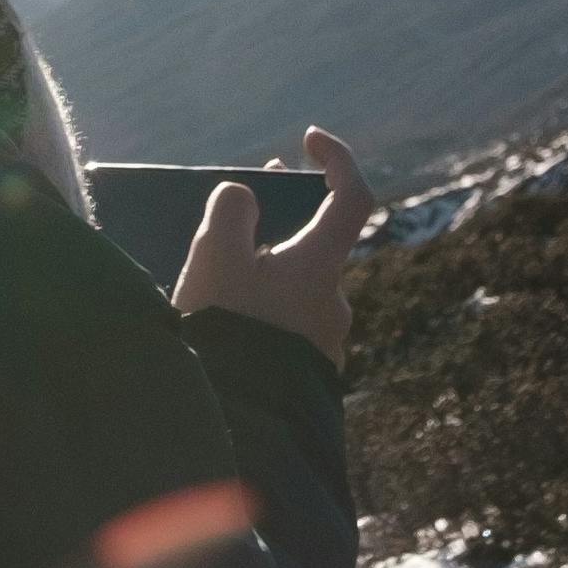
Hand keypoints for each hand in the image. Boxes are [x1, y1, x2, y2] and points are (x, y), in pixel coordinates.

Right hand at [169, 128, 377, 372]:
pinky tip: (227, 315)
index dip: (338, 160)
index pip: (353, 199)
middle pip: (316, 245)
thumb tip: (245, 197)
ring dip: (269, 266)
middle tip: (245, 199)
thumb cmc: (225, 333)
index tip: (309, 140)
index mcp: (320, 269)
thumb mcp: (215, 259)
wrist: (235, 427)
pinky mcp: (307, 374)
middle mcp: (333, 304)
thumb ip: (231, 212)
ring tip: (218, 268)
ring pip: (298, 286)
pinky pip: (289, 323)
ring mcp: (323, 343)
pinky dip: (266, 304)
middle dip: (283, 217)